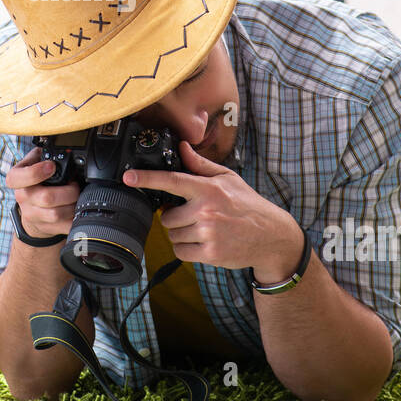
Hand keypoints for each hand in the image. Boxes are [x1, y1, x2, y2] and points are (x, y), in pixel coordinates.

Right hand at [6, 146, 79, 240]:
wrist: (33, 211)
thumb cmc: (36, 181)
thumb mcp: (34, 162)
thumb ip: (42, 154)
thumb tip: (62, 143)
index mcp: (17, 179)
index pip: (17, 178)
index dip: (35, 173)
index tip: (51, 167)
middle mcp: (22, 198)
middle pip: (46, 197)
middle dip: (68, 190)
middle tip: (75, 185)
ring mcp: (32, 216)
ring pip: (56, 214)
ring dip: (73, 204)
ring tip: (77, 197)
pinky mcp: (45, 228)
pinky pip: (64, 226)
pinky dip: (75, 218)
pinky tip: (77, 210)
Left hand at [123, 139, 303, 274]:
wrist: (271, 236)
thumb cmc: (247, 205)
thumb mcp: (228, 179)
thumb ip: (201, 165)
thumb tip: (182, 147)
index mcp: (209, 189)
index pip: (172, 180)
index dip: (147, 178)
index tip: (129, 177)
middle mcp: (206, 210)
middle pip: (167, 217)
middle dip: (174, 217)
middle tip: (192, 216)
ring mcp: (208, 233)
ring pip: (173, 235)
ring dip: (181, 233)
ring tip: (201, 229)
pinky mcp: (210, 254)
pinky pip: (181, 251)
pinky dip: (186, 249)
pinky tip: (202, 242)